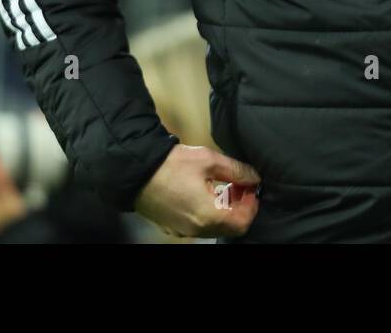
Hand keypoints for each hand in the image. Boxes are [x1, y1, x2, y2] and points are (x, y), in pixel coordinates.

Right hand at [134, 144, 260, 238]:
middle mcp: (197, 229)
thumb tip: (255, 178)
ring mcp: (183, 231)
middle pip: (230, 228)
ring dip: (225, 212)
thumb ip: (236, 170)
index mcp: (208, 215)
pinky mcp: (172, 227)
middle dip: (240, 208)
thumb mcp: (208, 160)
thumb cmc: (173, 164)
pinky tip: (207, 195)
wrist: (135, 171)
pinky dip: (209, 214)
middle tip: (240, 187)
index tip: (251, 187)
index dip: (252, 205)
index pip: (243, 222)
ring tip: (225, 189)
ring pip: (215, 228)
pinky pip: (199, 226)